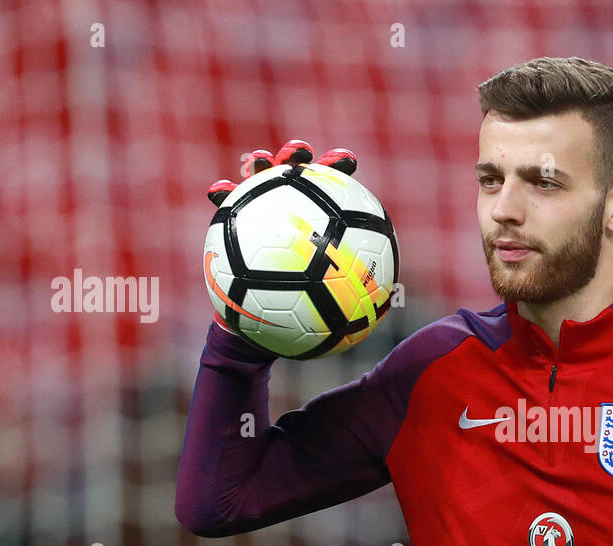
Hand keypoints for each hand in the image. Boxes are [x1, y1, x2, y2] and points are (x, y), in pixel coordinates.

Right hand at [206, 140, 357, 334]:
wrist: (261, 323)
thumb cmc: (300, 310)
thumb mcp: (332, 304)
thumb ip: (354, 292)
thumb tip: (394, 297)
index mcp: (315, 218)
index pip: (329, 187)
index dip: (338, 167)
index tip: (348, 161)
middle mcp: (287, 208)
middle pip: (294, 173)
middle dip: (298, 154)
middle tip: (303, 154)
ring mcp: (258, 212)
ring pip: (258, 178)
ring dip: (259, 162)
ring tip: (260, 159)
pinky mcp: (229, 222)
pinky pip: (224, 205)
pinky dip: (221, 193)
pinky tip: (218, 190)